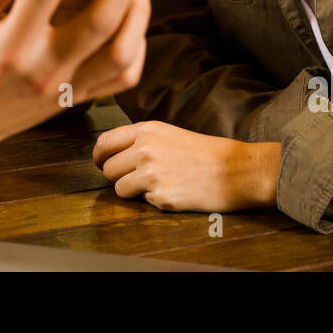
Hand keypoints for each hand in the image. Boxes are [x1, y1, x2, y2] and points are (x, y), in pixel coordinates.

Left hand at [92, 120, 279, 211]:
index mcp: (147, 130)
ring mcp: (150, 172)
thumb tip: (114, 155)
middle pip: (107, 168)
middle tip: (132, 179)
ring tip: (155, 185)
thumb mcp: (170, 134)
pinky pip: (141, 202)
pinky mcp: (159, 195)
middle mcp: (144, 148)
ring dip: (131, 191)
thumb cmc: (205, 152)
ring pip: (118, 188)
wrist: (234, 170)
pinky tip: (173, 191)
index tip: (100, 164)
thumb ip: (142, 140)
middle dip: (116, 177)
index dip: (98, 157)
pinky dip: (152, 200)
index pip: (105, 142)